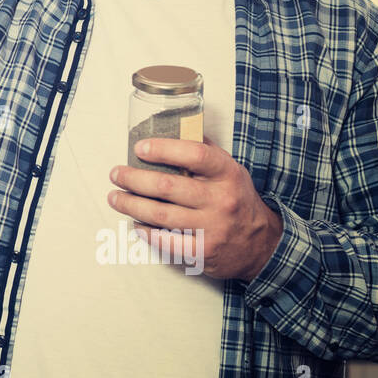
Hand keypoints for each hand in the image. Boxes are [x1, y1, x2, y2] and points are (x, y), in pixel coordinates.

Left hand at [106, 135, 282, 281]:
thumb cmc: (237, 200)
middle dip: (134, 179)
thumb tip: (174, 125)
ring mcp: (212, 228)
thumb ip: (205, 150)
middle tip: (116, 174)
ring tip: (115, 197)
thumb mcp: (230, 170)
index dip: (164, 149)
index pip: (195, 154)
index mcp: (228, 174)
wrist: (262, 244)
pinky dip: (146, 231)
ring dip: (131, 205)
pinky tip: (136, 222)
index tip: (139, 148)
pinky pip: (166, 241)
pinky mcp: (202, 252)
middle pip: (168, 186)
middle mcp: (221, 200)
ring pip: (161, 214)